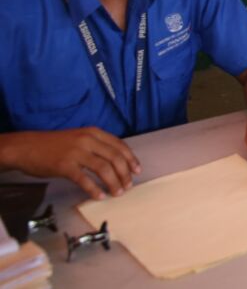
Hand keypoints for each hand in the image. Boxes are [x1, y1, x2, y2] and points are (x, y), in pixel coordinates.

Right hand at [0, 128, 140, 199]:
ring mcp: (76, 153)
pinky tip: (100, 196)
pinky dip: (95, 189)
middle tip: (128, 186)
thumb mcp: (79, 138)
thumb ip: (96, 145)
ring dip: (113, 183)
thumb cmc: (55, 144)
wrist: (28, 147)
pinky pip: (85, 180)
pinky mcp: (65, 166)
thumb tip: (115, 161)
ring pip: (104, 169)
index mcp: (93, 133)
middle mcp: (88, 140)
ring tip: (117, 193)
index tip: (137, 171)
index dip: (131, 159)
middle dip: (124, 174)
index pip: (120, 146)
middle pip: (115, 158)